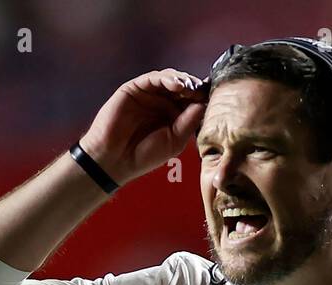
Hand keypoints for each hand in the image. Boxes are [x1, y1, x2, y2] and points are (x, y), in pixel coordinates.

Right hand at [78, 68, 206, 186]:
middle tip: (204, 89)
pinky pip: (153, 78)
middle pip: (183, 87)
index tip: (215, 98)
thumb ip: (189, 121)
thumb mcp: (175, 140)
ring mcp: (148, 95)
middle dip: (195, 87)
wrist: (115, 159)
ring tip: (191, 87)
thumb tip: (205, 102)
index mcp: (173, 116)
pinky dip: (167, 78)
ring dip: (183, 81)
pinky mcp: (134, 88)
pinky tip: (177, 85)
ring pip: (170, 79)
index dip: (203, 98)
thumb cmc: (144, 155)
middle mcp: (162, 103)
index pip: (192, 101)